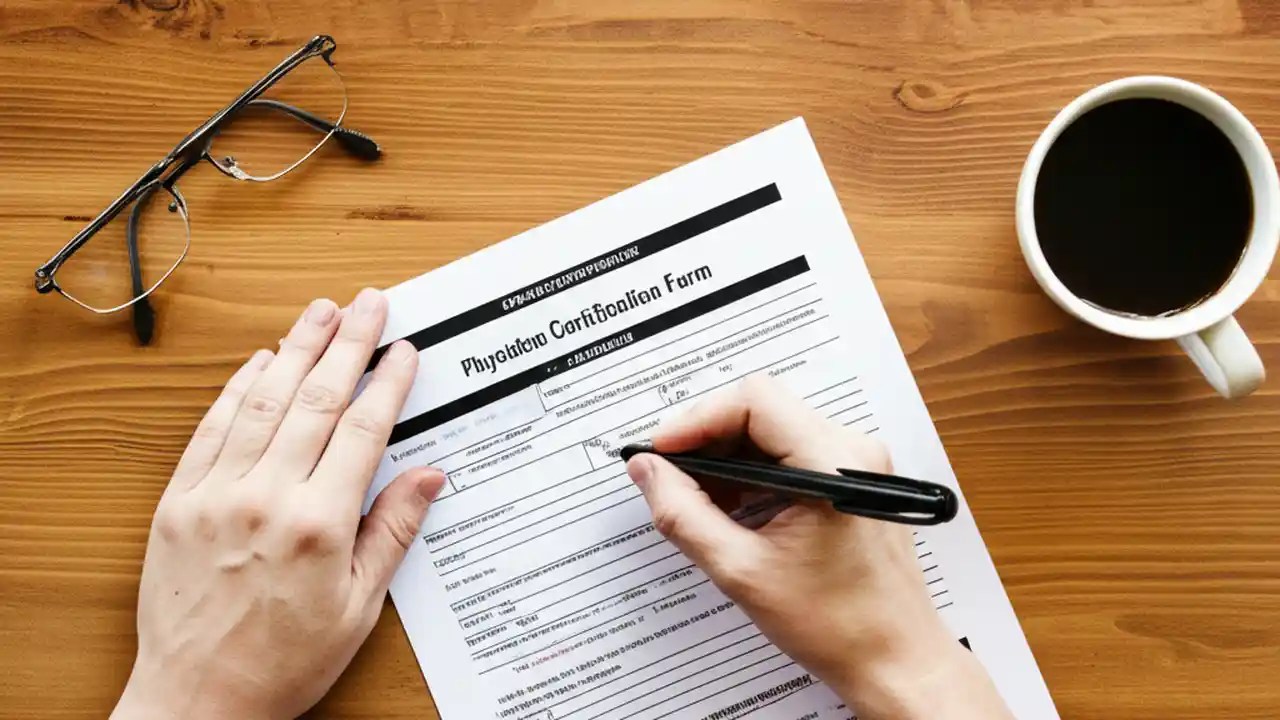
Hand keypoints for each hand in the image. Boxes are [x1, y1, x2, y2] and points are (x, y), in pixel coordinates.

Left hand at [112, 289, 442, 719]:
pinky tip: (260, 361)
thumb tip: (430, 474)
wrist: (197, 700)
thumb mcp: (359, 607)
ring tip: (320, 311)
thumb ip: (393, 531)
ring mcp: (216, 495)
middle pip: (316, 400)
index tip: (404, 349)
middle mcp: (266, 498)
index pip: (364, 430)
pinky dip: (236, 389)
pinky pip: (210, 429)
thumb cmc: (282, 662)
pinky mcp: (179, 502)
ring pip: (263, 401)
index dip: (387, 381)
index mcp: (319, 525)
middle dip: (348, 342)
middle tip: (369, 302)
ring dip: (295, 349)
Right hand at [624, 376, 1011, 719]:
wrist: (896, 660)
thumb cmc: (838, 625)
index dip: (697, 420)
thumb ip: (683, 514)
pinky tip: (729, 505)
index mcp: (832, 463)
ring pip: (774, 430)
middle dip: (707, 438)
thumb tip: (647, 470)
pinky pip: (792, 453)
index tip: (661, 451)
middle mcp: (852, 450)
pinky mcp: (852, 480)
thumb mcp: (741, 571)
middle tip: (668, 474)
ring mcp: (857, 462)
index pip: (754, 401)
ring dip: (728, 457)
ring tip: (695, 497)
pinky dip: (753, 471)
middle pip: (762, 410)